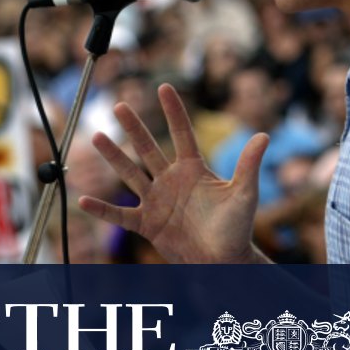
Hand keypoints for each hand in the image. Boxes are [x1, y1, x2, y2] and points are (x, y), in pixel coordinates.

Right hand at [78, 84, 269, 263]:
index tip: (164, 87)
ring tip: (98, 136)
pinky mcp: (147, 224)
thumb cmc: (236, 228)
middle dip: (134, 127)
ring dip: (114, 157)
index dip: (173, 111)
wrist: (223, 262)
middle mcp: (171, 180)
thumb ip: (248, 165)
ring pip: (130, 174)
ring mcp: (156, 201)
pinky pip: (120, 215)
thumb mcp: (244, 194)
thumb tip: (264, 135)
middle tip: (119, 105)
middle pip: (148, 148)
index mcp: (193, 170)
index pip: (182, 134)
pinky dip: (103, 209)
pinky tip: (85, 199)